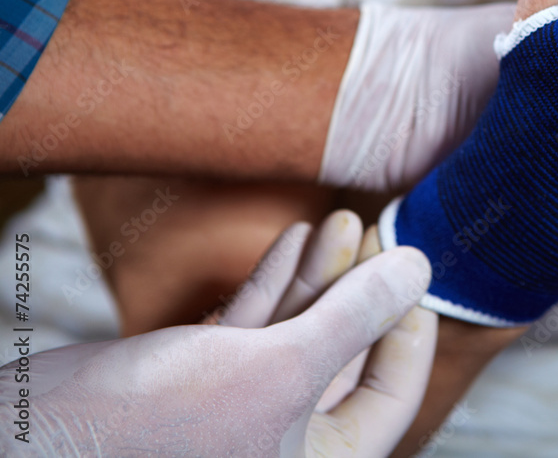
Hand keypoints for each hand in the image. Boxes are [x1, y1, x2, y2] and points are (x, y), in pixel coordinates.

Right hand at [0, 212, 437, 457]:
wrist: (32, 439)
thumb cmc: (153, 428)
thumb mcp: (276, 369)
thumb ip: (352, 318)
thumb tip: (421, 267)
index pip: (390, 397)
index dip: (410, 330)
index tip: (417, 273)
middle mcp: (283, 440)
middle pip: (344, 356)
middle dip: (360, 288)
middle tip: (377, 230)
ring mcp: (240, 407)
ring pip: (298, 334)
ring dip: (319, 275)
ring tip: (344, 219)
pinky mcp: (199, 380)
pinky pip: (253, 328)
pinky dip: (274, 283)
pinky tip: (298, 237)